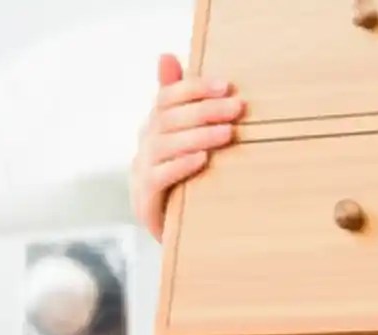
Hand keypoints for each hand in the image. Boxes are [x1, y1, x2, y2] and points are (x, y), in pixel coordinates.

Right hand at [130, 53, 244, 240]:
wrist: (179, 236)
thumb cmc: (189, 182)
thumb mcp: (189, 141)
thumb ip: (182, 103)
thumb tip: (166, 55)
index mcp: (153, 128)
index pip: (167, 97)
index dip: (194, 88)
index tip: (227, 85)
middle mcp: (144, 146)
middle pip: (167, 119)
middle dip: (204, 110)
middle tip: (237, 108)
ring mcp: (140, 174)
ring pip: (164, 146)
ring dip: (198, 136)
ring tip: (228, 133)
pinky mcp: (145, 201)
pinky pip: (159, 178)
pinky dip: (181, 166)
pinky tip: (203, 159)